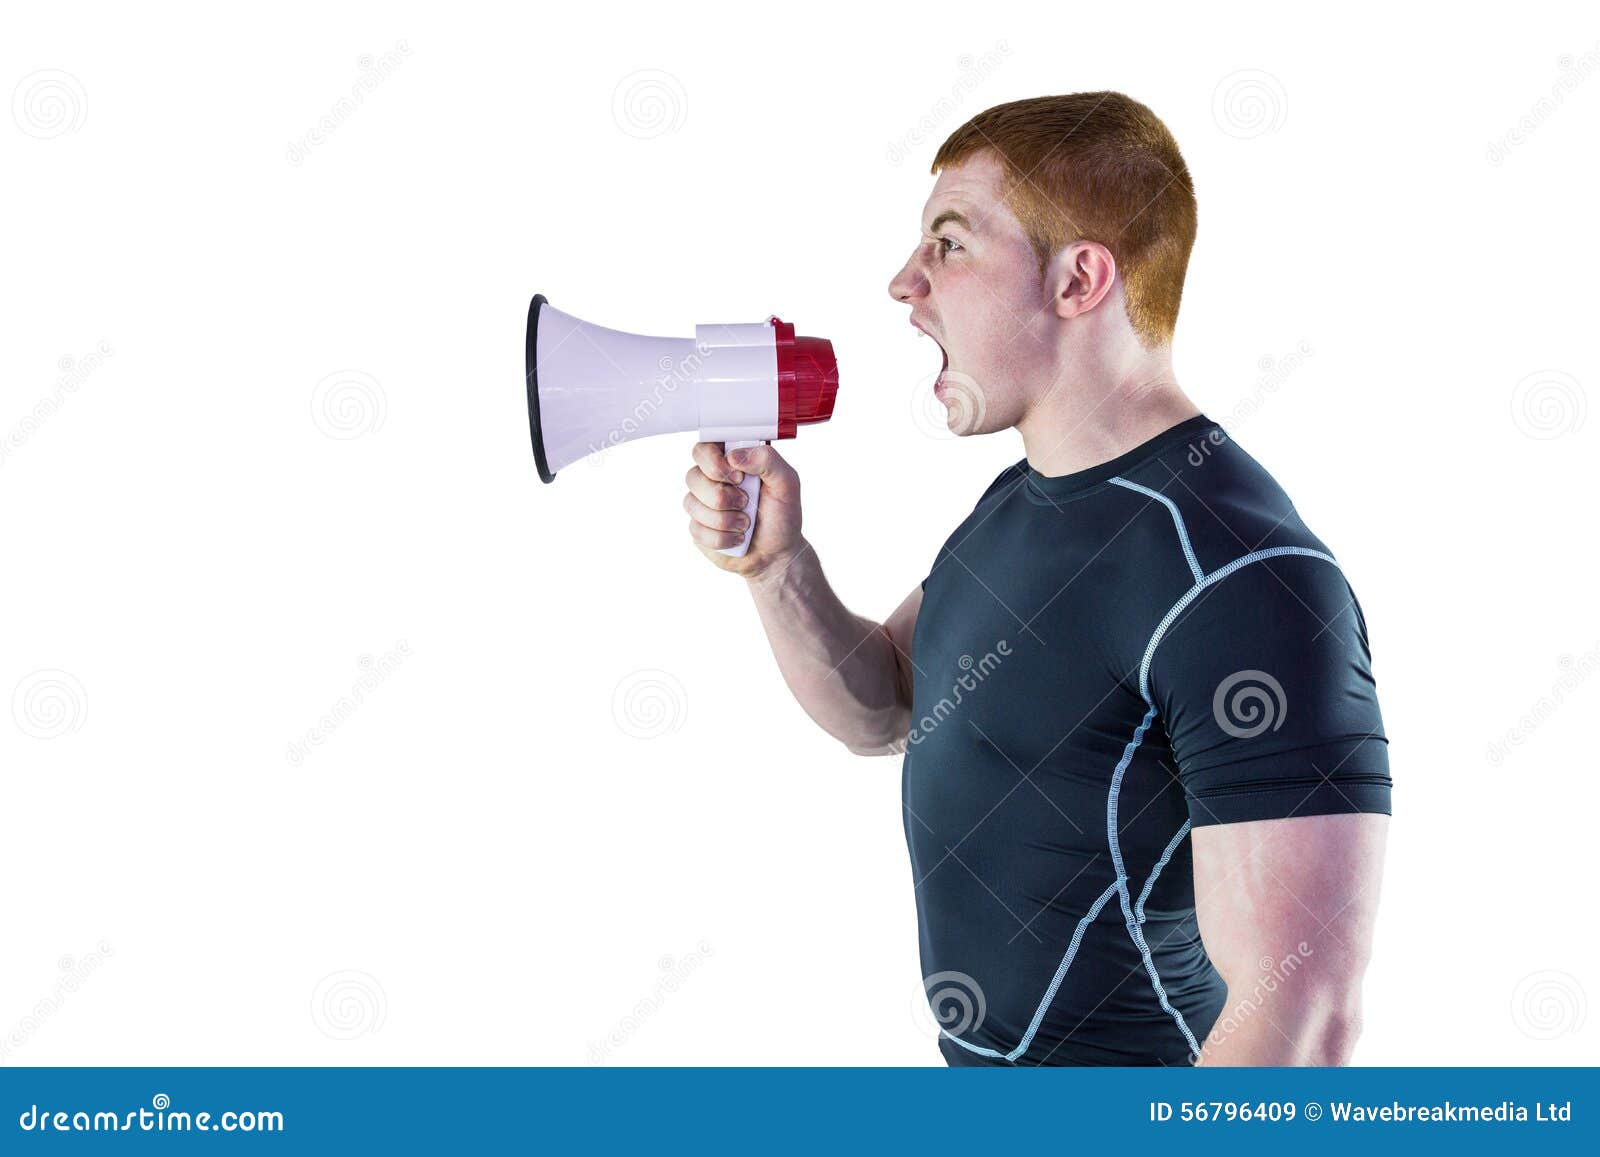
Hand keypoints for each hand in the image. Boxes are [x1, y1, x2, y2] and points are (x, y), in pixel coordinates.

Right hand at [684, 441, 802, 576]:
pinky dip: (722, 538)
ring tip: (746, 523)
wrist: (777, 553)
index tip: (738, 476)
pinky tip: (737, 537)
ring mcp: (702, 504)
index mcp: (732, 461)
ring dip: (725, 519)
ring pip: (692, 504)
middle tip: (746, 501)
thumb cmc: (782, 516)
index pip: (704, 447)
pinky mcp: (698, 528)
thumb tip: (735, 456)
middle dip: (722, 495)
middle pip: (692, 476)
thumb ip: (768, 460)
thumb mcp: (787, 483)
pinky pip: (696, 529)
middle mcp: (712, 480)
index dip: (714, 461)